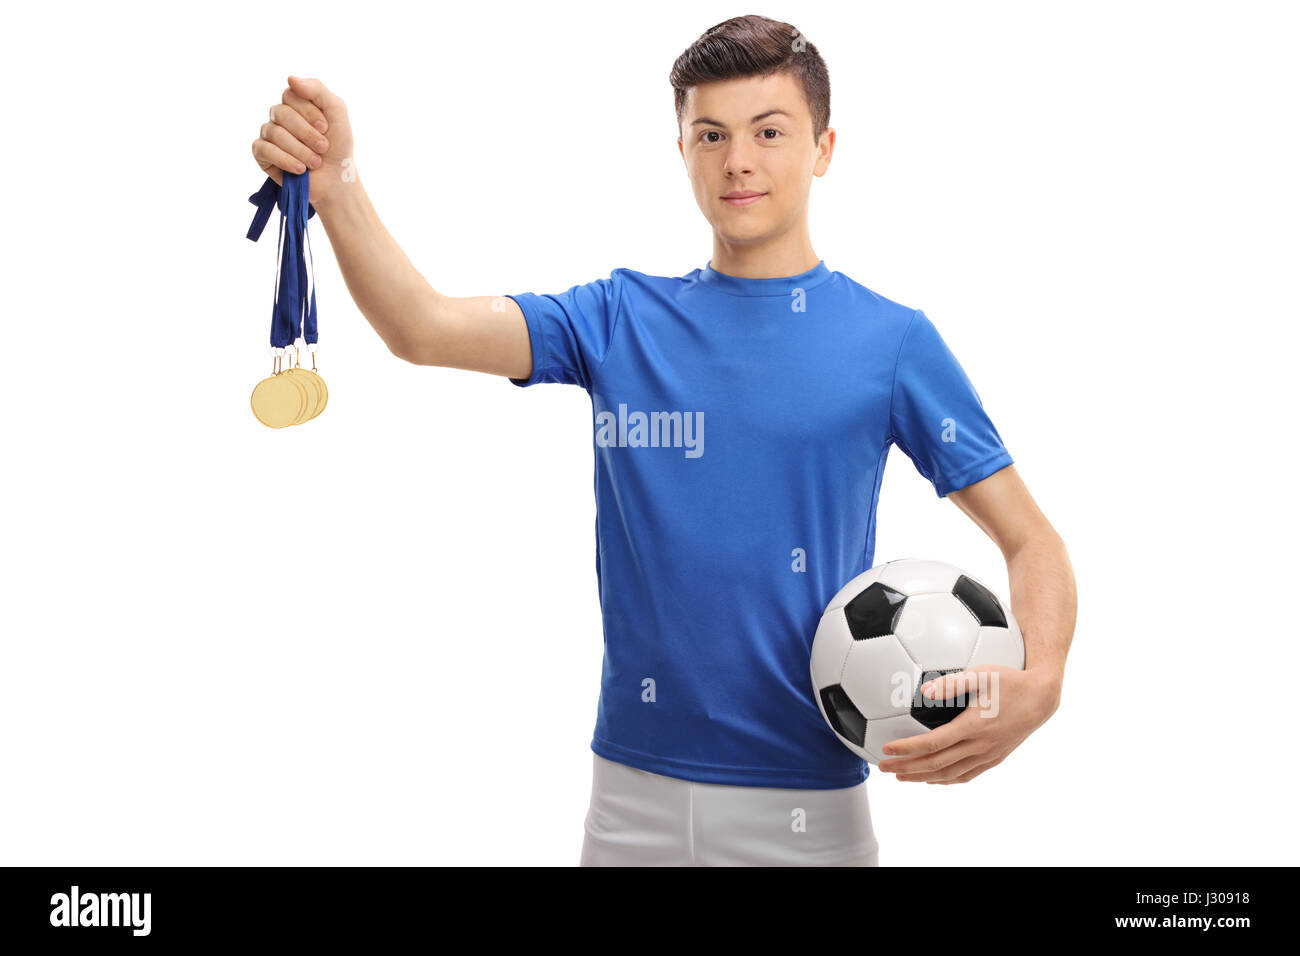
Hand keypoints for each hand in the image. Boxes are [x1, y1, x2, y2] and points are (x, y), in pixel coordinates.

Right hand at [251, 75, 355, 210]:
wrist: (336, 178)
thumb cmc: (337, 144)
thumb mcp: (337, 112)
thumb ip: (318, 90)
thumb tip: (290, 78)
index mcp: (294, 103)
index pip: (290, 95)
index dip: (309, 113)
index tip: (326, 128)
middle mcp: (279, 115)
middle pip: (282, 113)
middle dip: (307, 134)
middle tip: (323, 147)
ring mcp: (268, 133)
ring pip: (275, 133)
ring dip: (301, 151)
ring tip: (315, 162)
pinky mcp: (261, 153)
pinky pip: (265, 150)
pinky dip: (286, 160)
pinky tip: (300, 169)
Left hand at [876, 665, 1060, 783]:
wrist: (1041, 698)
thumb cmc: (1010, 681)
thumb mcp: (982, 674)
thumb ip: (952, 683)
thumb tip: (923, 690)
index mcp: (974, 726)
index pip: (933, 744)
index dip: (907, 749)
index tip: (886, 749)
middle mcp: (980, 746)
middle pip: (936, 764)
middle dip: (907, 767)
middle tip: (882, 767)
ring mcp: (988, 755)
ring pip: (950, 774)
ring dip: (922, 777)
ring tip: (900, 776)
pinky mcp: (995, 758)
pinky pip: (966, 775)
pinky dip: (945, 780)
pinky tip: (932, 778)